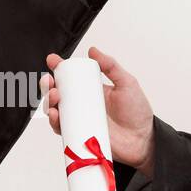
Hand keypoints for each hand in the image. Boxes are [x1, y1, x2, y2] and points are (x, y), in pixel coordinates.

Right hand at [40, 46, 155, 176]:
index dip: (58, 68)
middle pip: (57, 93)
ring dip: (48, 102)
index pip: (70, 77)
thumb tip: (92, 50)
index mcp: (90, 90)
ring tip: (55, 97)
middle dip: (48, 85)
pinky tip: (55, 115)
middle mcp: (81, 104)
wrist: (142, 140)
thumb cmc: (137, 112)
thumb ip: (111, 66)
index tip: (53, 60)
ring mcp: (79, 120)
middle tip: (50, 81)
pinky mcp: (79, 135)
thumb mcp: (126, 83)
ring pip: (55, 110)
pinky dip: (54, 122)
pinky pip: (61, 129)